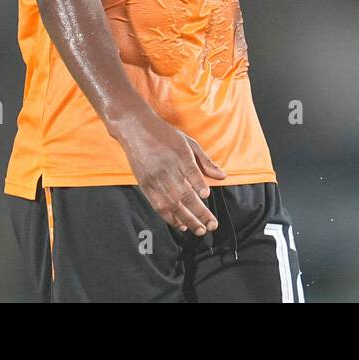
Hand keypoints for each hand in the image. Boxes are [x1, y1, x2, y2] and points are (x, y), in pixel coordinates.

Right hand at [112, 109, 227, 234]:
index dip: (198, 185)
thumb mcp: (188, 142)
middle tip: (211, 225)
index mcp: (180, 155)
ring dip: (187, 219)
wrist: (136, 129)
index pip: (191, 172)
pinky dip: (170, 217)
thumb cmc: (165, 135)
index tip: (206, 196)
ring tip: (199, 230)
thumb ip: (205, 161)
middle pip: (184, 194)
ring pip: (172, 204)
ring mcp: (155, 179)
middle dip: (199, 212)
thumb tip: (223, 176)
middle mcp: (167, 169)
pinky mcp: (145, 186)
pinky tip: (181, 224)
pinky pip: (158, 206)